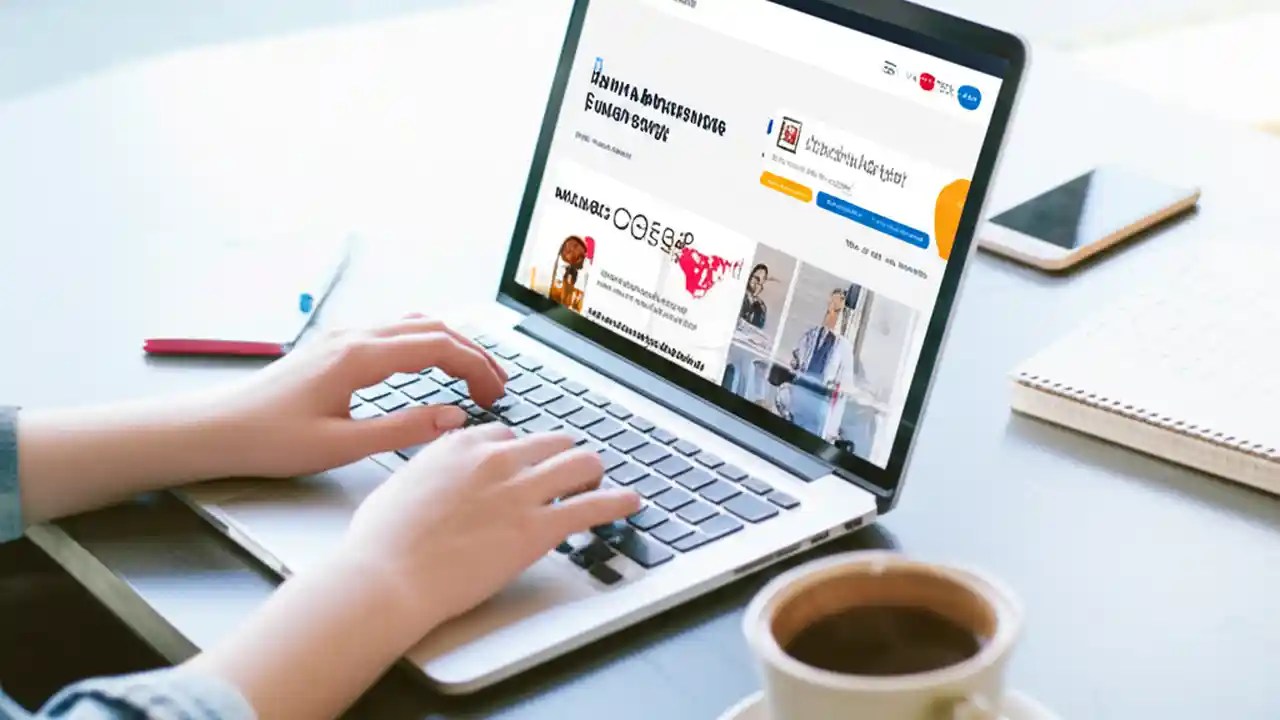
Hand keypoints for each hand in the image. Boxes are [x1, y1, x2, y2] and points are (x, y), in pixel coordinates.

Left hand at [209, 315, 507, 478]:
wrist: (216, 429)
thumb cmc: (269, 441)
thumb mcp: (341, 445)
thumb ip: (403, 429)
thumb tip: (454, 418)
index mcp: (359, 357)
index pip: (438, 346)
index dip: (476, 366)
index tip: (496, 393)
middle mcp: (354, 337)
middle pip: (432, 328)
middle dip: (473, 353)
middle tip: (498, 385)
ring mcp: (343, 338)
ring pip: (414, 324)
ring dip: (451, 344)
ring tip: (474, 375)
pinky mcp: (335, 347)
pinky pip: (394, 331)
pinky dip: (426, 343)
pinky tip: (432, 366)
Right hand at [342, 424, 640, 636]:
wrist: (387, 576)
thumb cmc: (381, 541)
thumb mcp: (400, 484)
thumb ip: (430, 471)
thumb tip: (437, 476)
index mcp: (462, 444)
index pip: (508, 435)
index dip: (521, 454)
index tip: (525, 467)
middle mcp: (496, 458)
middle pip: (551, 442)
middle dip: (561, 458)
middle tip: (568, 475)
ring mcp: (521, 490)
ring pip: (580, 463)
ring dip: (592, 473)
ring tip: (598, 484)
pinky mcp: (539, 527)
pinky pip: (593, 506)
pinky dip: (616, 502)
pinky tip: (630, 503)